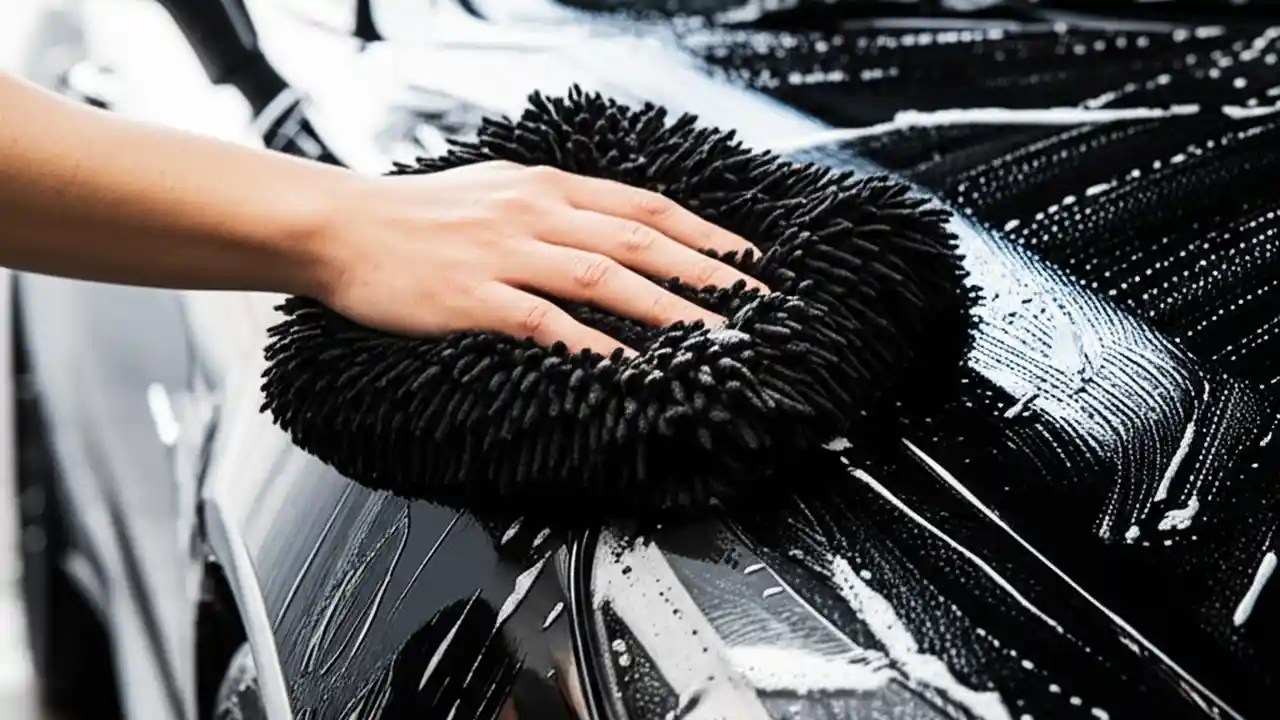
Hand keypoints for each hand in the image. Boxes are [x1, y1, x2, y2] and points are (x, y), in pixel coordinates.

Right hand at [308, 160, 767, 356]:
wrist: (340, 227)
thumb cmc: (417, 216)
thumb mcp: (496, 190)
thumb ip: (553, 206)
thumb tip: (608, 227)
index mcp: (546, 187)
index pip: (646, 206)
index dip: (705, 235)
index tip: (749, 261)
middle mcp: (535, 213)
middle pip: (640, 242)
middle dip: (708, 275)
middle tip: (756, 307)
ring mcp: (505, 253)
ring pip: (605, 279)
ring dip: (667, 310)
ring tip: (714, 339)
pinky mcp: (473, 297)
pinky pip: (546, 321)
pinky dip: (593, 344)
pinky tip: (627, 365)